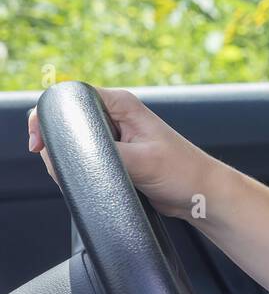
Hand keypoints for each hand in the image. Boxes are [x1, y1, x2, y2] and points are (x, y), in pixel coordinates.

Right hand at [28, 85, 219, 220]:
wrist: (202, 195)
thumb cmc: (184, 172)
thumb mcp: (140, 162)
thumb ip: (103, 155)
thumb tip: (71, 154)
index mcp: (123, 104)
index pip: (71, 97)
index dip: (50, 117)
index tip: (41, 143)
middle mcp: (117, 116)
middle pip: (68, 121)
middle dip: (58, 142)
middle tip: (61, 164)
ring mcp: (116, 137)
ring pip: (75, 142)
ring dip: (70, 159)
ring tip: (85, 175)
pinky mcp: (117, 156)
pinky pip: (87, 158)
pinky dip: (81, 169)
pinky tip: (90, 181)